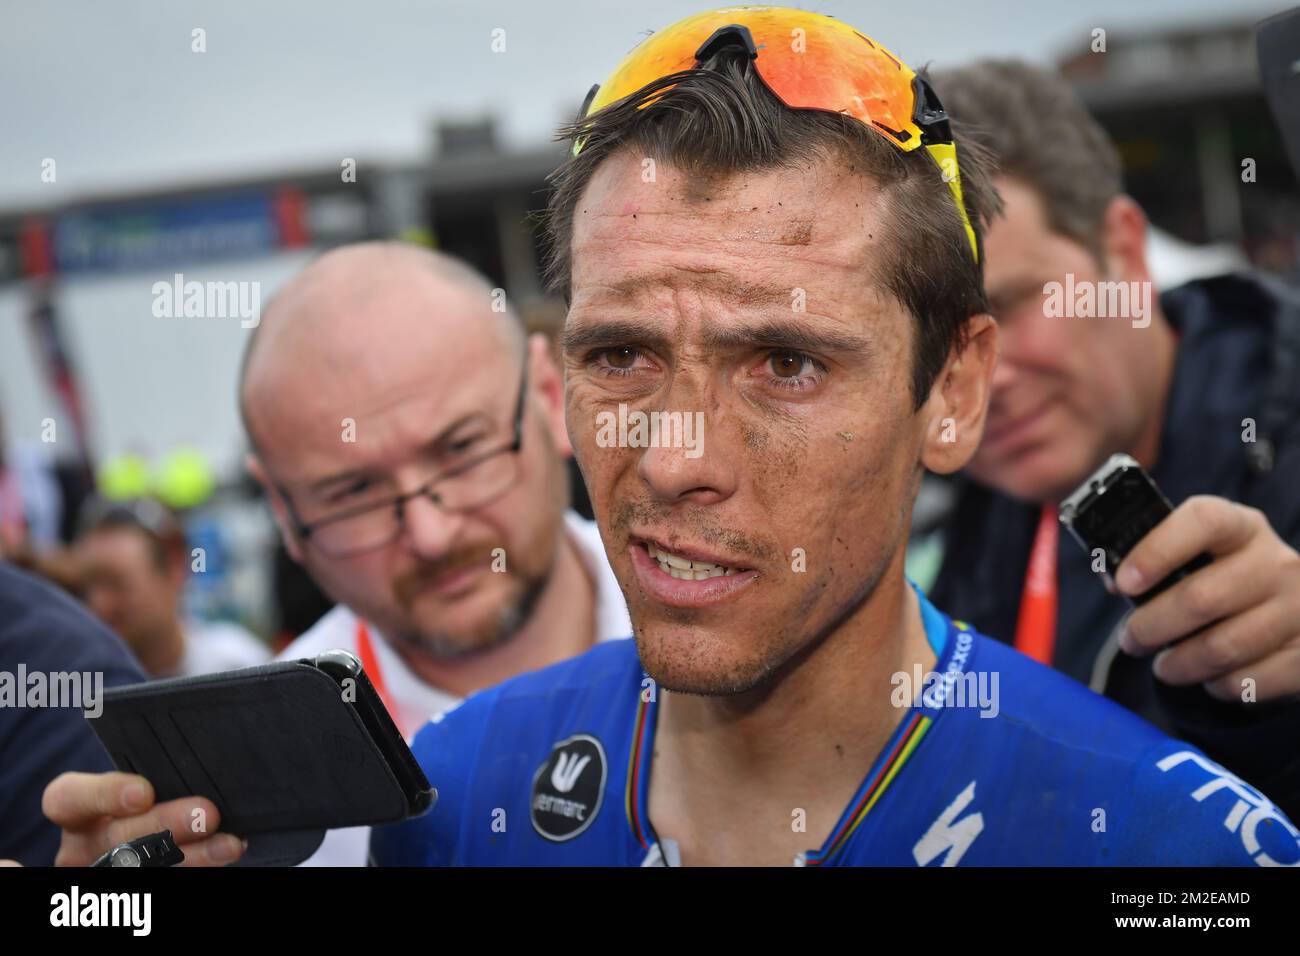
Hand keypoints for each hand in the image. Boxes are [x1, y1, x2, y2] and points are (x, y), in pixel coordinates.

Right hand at [42, 771, 244, 866]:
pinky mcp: (127, 893)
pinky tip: (222, 855)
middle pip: (115, 838)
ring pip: (142, 868)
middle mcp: (83, 844)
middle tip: (205, 815)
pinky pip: (162, 881)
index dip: (104, 794)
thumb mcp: (141, 784)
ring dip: (190, 856)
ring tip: (227, 845)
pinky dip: (196, 868)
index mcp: (76, 811)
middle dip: (164, 825)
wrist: (151, 833)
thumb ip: (157, 777)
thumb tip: (200, 768)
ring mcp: (103, 870)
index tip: (144, 792)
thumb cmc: (151, 797)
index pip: (68, 798)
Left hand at [1116, 495, 1299, 702]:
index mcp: (1242, 526)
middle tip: (1131, 640)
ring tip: (1164, 667)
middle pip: (1202, 598)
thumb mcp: (1198, 556)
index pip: (1203, 520)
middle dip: (1150, 627)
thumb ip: (1155, 562)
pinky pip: (1251, 680)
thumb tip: (1113, 580)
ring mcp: (1299, 607)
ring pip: (1224, 647)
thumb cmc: (1225, 578)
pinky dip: (1220, 686)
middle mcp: (1276, 563)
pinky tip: (1209, 679)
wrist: (1292, 608)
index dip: (1157, 550)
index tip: (1124, 583)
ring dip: (1180, 665)